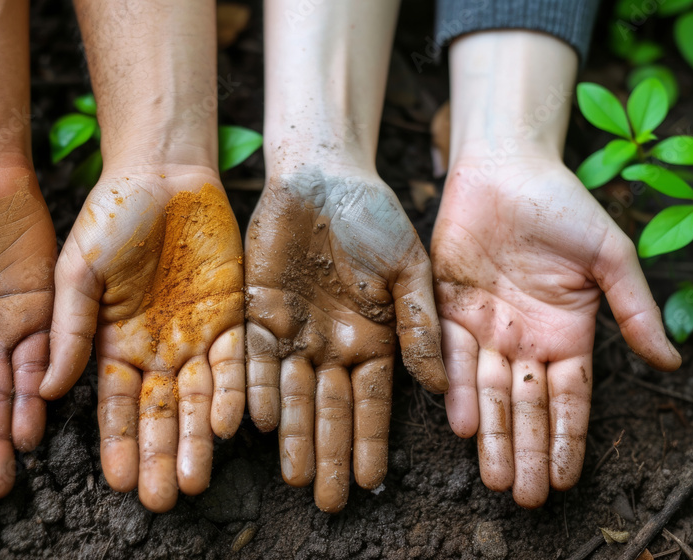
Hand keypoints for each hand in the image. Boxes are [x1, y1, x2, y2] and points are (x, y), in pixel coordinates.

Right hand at [42, 166, 244, 512]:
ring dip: (197, 440)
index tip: (119, 480)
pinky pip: (236, 363)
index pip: (116, 406)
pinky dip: (233, 392)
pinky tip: (229, 424)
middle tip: (162, 499)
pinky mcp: (232, 318)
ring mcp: (196, 337)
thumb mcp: (79, 269)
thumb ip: (69, 328)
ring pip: (200, 399)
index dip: (118, 442)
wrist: (164, 173)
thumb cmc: (112, 215)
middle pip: (160, 414)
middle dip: (160, 455)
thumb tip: (48, 391)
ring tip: (194, 479)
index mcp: (115, 345)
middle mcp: (157, 351)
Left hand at [245, 168, 447, 511]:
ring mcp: (291, 332)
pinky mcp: (255, 312)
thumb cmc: (374, 217)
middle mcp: (330, 346)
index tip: (369, 483)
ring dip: (291, 435)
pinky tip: (255, 420)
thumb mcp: (409, 267)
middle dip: (327, 454)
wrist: (322, 175)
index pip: (372, 403)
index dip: (369, 441)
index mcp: (373, 340)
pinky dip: (254, 388)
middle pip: (328, 409)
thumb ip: (421, 324)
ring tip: (293, 475)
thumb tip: (439, 387)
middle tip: (325, 500)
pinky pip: (253, 358)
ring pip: (290, 393)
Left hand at [431, 154, 680, 507]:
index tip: (566, 479)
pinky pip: (449, 356)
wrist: (505, 168)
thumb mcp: (610, 257)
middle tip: (524, 497)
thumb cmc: (563, 206)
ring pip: (489, 392)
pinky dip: (455, 390)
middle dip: (527, 451)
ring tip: (495, 478)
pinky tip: (462, 425)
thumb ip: (634, 309)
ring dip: (493, 435)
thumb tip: (670, 363)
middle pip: (527, 407)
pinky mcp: (446, 309)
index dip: (567, 438)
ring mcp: (485, 327)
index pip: (569, 399)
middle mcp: (524, 340)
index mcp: (566, 334)